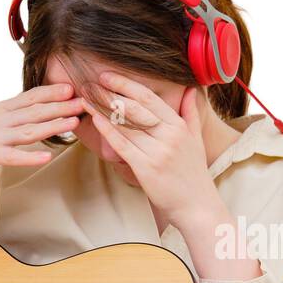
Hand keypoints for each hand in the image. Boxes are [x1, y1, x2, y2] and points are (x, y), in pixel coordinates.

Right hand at [0, 83, 84, 188]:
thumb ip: (12, 119)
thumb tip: (35, 114)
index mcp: (0, 110)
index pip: (30, 97)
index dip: (52, 92)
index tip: (74, 87)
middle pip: (34, 111)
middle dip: (60, 105)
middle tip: (84, 101)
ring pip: (27, 130)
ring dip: (52, 125)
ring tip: (74, 122)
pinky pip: (12, 156)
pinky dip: (30, 157)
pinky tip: (47, 157)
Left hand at [85, 70, 222, 228]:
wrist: (197, 206)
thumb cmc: (193, 174)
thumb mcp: (196, 140)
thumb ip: (191, 113)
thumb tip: (190, 89)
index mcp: (179, 126)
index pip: (149, 97)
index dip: (126, 84)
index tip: (108, 76)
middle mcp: (169, 135)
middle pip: (134, 106)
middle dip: (110, 92)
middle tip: (90, 82)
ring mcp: (157, 152)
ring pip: (125, 124)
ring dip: (102, 108)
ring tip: (86, 97)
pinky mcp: (146, 168)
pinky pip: (122, 144)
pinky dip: (107, 130)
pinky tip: (94, 119)